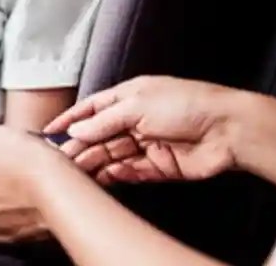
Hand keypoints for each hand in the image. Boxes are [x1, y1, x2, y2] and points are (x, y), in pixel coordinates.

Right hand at [46, 76, 237, 185]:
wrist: (226, 129)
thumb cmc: (186, 104)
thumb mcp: (137, 105)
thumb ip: (104, 120)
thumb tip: (77, 129)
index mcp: (129, 96)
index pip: (92, 108)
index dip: (70, 120)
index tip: (49, 132)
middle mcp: (136, 119)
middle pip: (100, 135)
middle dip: (80, 147)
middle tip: (61, 160)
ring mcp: (147, 143)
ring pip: (112, 155)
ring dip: (95, 164)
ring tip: (76, 175)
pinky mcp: (158, 166)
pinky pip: (130, 172)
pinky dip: (116, 176)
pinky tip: (103, 179)